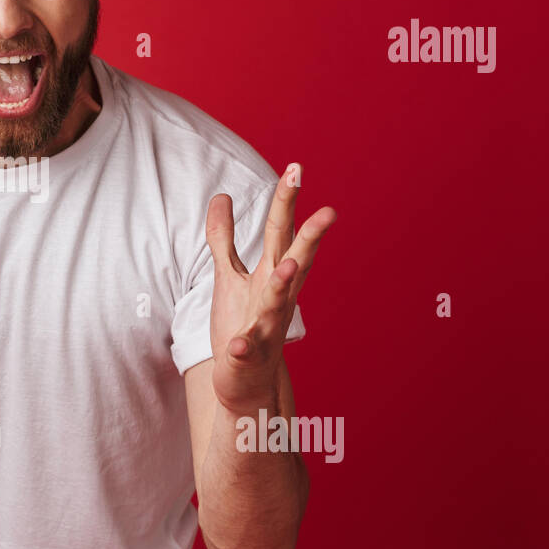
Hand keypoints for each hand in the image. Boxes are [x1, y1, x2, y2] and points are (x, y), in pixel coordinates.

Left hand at [204, 164, 335, 414]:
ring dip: (282, 285)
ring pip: (277, 303)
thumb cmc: (243, 320)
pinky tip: (238, 344)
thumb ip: (223, 236)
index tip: (296, 167)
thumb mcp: (229, 274)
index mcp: (272, 273)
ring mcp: (266, 325)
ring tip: (286, 266)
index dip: (286, 200)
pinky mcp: (249, 355)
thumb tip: (220, 196)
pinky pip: (247, 349)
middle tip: (327, 211)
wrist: (248, 380)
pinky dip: (243, 346)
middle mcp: (277, 296)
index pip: (280, 231)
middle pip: (294, 259)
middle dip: (308, 236)